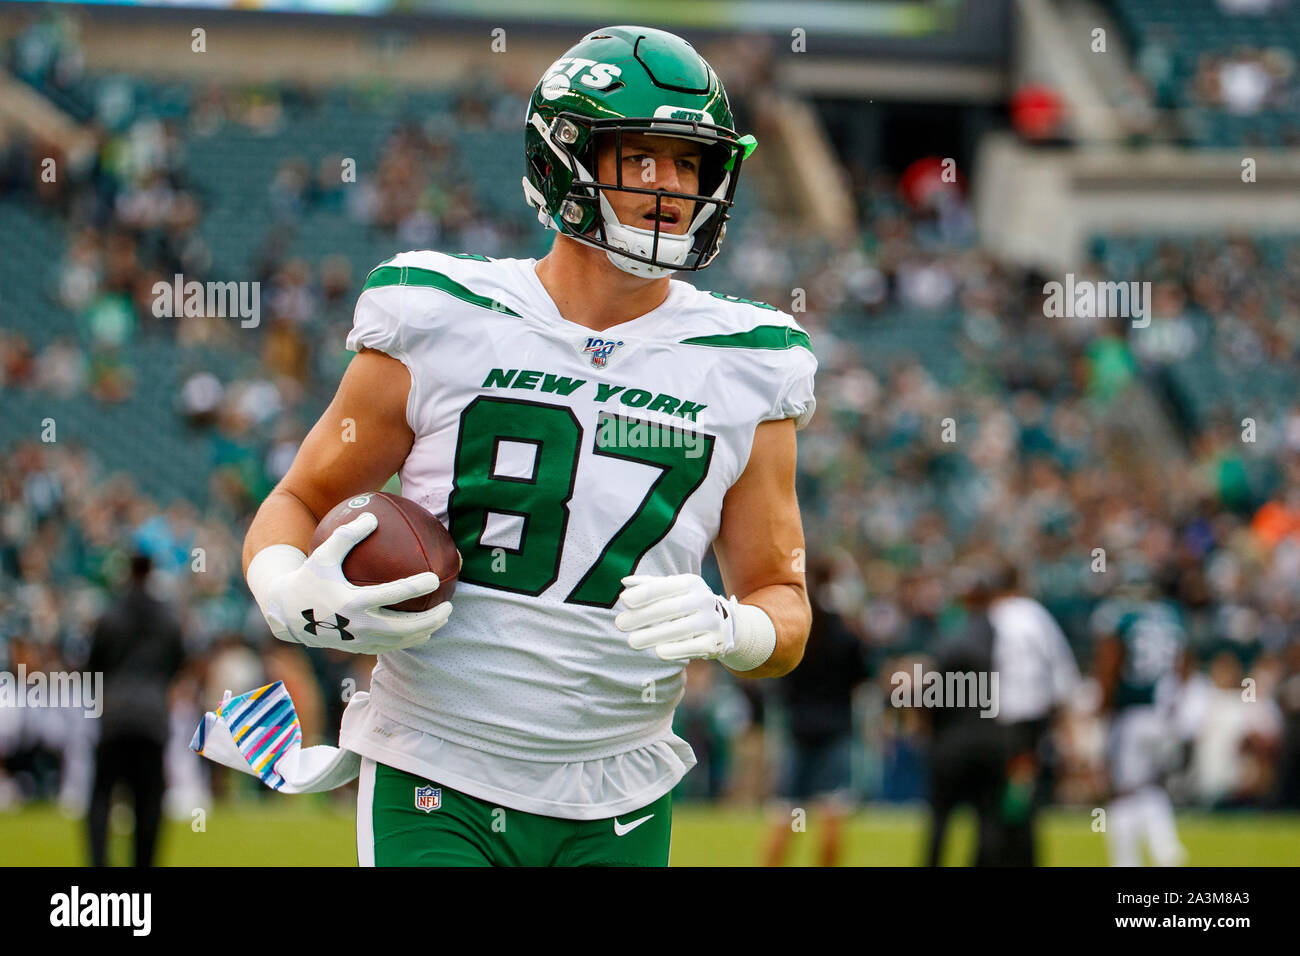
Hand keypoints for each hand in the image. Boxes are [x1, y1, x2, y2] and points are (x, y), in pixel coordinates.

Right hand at [249, 512, 452, 654]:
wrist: (288, 614)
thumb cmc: (309, 578)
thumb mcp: (323, 554)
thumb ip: (347, 534)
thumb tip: (372, 516)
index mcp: (351, 601)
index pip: (391, 595)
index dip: (415, 587)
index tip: (434, 577)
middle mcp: (358, 625)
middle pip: (403, 627)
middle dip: (430, 619)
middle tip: (449, 607)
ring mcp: (359, 640)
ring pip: (399, 641)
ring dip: (424, 632)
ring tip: (442, 618)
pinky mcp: (358, 648)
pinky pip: (390, 647)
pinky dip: (409, 640)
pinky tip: (423, 630)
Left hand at [615, 573, 736, 661]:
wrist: (722, 625)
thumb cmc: (686, 604)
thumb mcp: (672, 590)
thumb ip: (648, 585)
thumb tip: (624, 581)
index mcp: (692, 582)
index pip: (665, 587)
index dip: (644, 593)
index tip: (623, 600)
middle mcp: (704, 599)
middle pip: (669, 608)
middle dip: (642, 616)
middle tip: (619, 624)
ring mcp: (711, 621)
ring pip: (679, 629)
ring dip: (653, 636)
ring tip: (632, 641)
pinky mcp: (714, 642)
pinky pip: (693, 647)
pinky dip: (675, 650)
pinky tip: (658, 652)